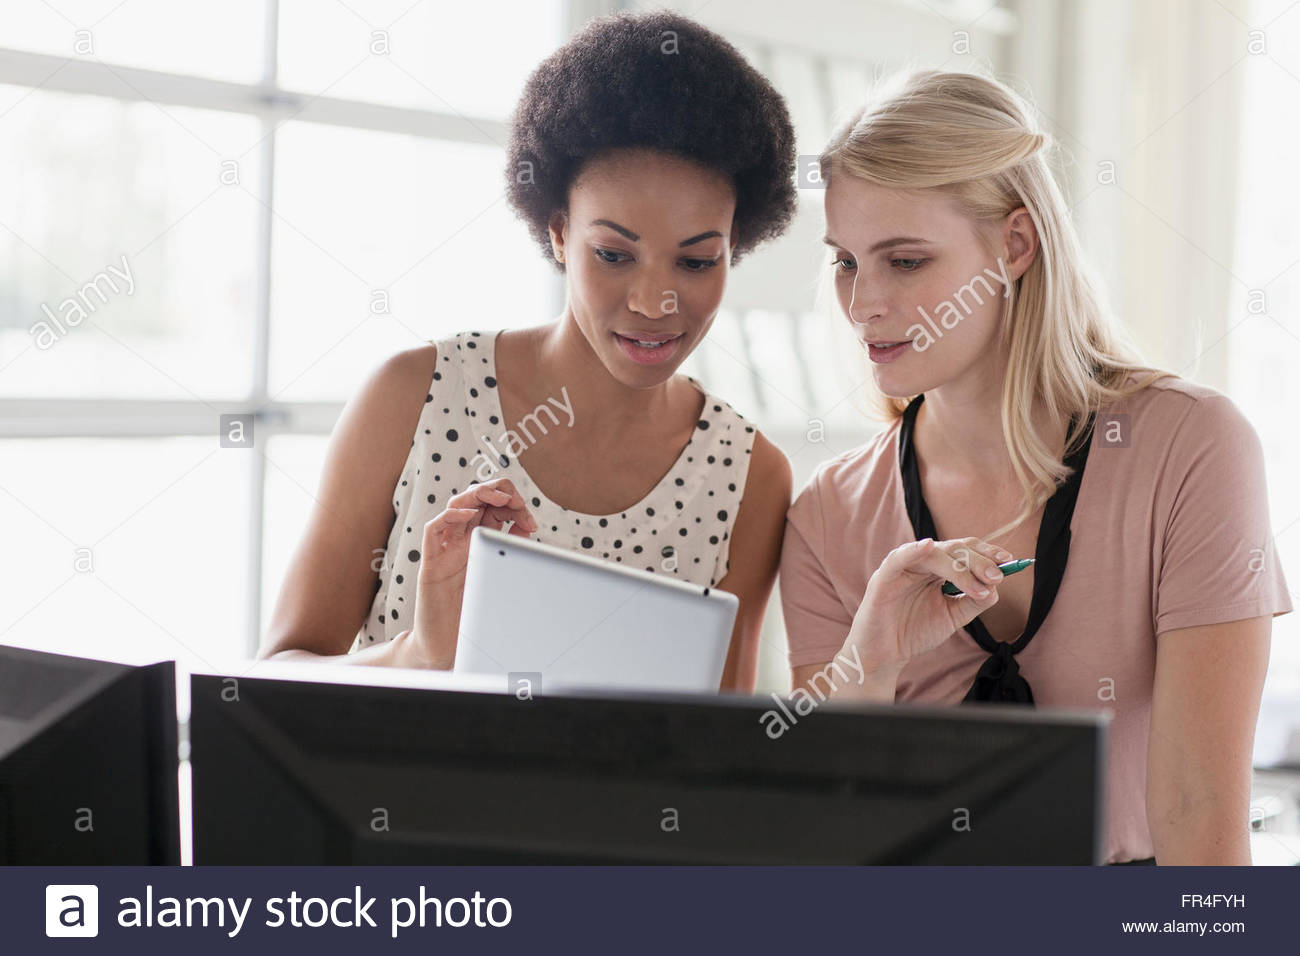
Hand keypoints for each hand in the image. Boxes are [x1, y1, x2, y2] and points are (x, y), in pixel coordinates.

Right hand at [404, 478, 536, 667]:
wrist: (444, 646)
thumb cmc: (471, 613)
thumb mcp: (498, 577)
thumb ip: (509, 552)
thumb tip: (527, 527)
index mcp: (478, 543)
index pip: (494, 508)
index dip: (513, 506)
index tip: (530, 520)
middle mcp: (461, 541)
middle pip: (476, 500)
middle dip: (498, 493)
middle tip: (516, 501)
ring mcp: (444, 550)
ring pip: (455, 506)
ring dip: (477, 495)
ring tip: (498, 498)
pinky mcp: (430, 564)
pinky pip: (433, 530)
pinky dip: (449, 517)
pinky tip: (466, 515)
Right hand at [847, 537, 1010, 674]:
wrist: (885, 655)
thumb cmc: (914, 632)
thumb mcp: (952, 616)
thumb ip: (973, 600)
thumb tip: (996, 587)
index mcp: (936, 568)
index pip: (965, 551)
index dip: (987, 554)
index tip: (1010, 561)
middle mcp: (920, 562)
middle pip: (954, 549)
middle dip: (979, 561)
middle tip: (997, 577)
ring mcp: (902, 567)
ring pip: (935, 554)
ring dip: (960, 567)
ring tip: (978, 586)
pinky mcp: (884, 577)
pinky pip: (899, 558)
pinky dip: (914, 550)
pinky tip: (928, 546)